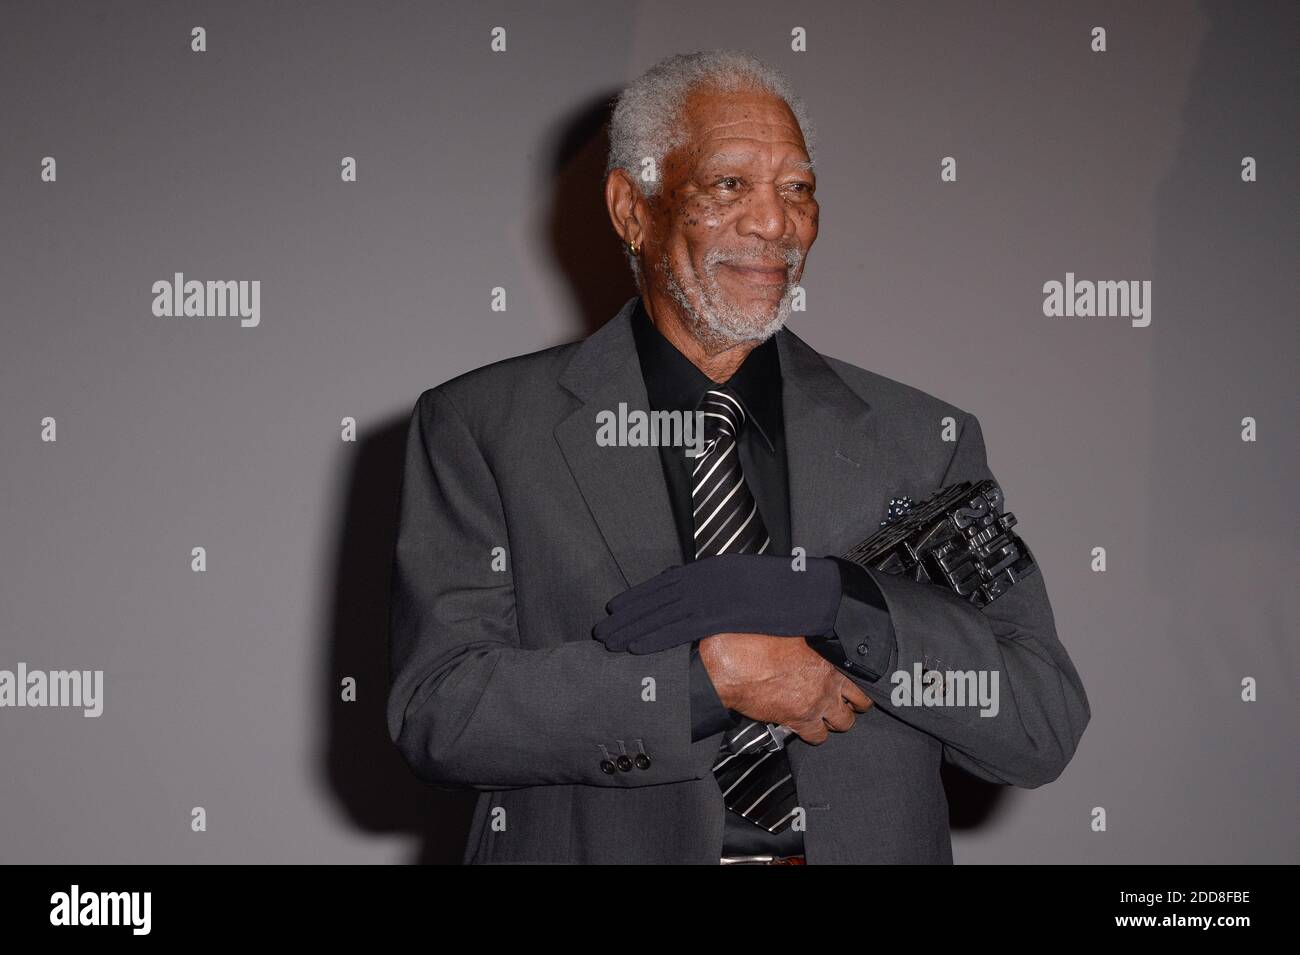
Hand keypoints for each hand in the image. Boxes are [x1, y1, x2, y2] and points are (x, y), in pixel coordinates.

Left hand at [593, 554, 841, 653]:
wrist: (812, 592)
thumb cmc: (787, 589)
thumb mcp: (747, 579)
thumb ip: (721, 586)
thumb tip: (702, 593)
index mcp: (711, 569)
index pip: (664, 584)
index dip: (638, 598)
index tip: (617, 608)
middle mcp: (705, 578)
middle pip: (656, 599)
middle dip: (627, 615)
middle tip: (603, 629)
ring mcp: (710, 595)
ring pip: (660, 614)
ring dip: (631, 628)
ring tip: (609, 641)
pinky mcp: (718, 614)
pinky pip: (679, 630)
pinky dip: (654, 638)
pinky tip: (635, 647)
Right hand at [700, 632, 871, 743]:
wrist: (736, 664)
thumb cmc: (758, 642)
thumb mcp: (794, 632)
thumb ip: (812, 638)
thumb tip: (817, 632)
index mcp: (830, 662)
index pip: (861, 682)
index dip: (861, 688)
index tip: (856, 690)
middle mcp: (827, 686)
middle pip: (857, 706)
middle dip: (851, 707)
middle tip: (843, 704)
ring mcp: (815, 706)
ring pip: (842, 725)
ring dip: (834, 720)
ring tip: (826, 716)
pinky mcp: (797, 722)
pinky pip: (816, 737)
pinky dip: (814, 733)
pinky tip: (807, 725)